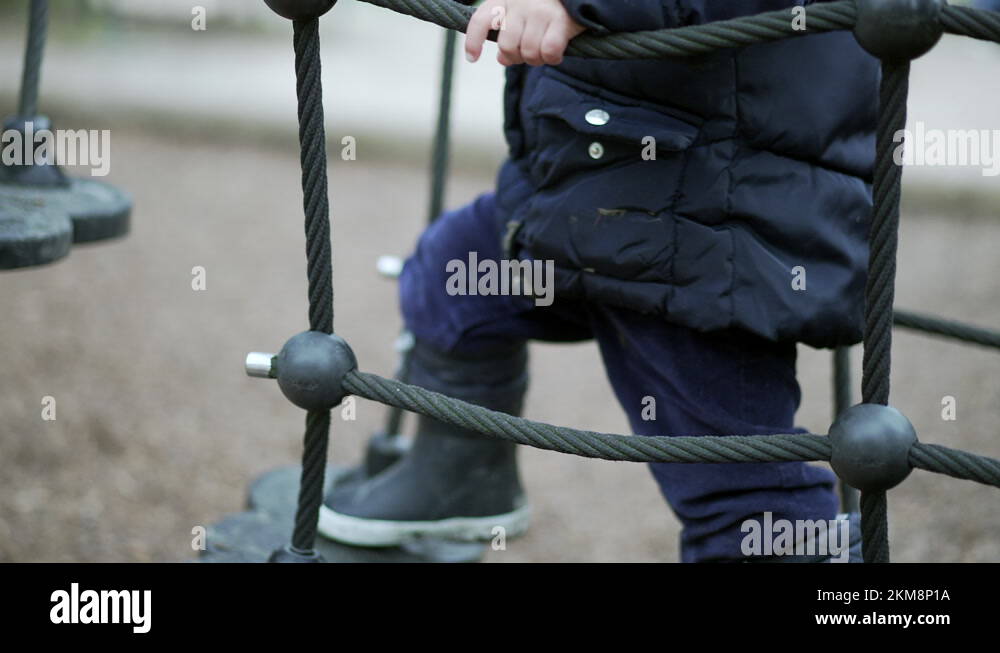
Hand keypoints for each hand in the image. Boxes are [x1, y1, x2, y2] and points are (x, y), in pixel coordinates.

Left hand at [465, 0, 586, 66]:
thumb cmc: (545, 6)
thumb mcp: (520, 13)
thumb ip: (508, 34)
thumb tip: (502, 59)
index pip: (480, 20)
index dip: (473, 41)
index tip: (472, 58)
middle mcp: (519, 2)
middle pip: (507, 46)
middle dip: (517, 58)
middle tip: (528, 54)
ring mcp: (540, 11)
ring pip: (529, 52)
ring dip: (537, 60)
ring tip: (544, 53)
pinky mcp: (560, 19)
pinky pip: (549, 51)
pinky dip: (553, 58)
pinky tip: (556, 54)